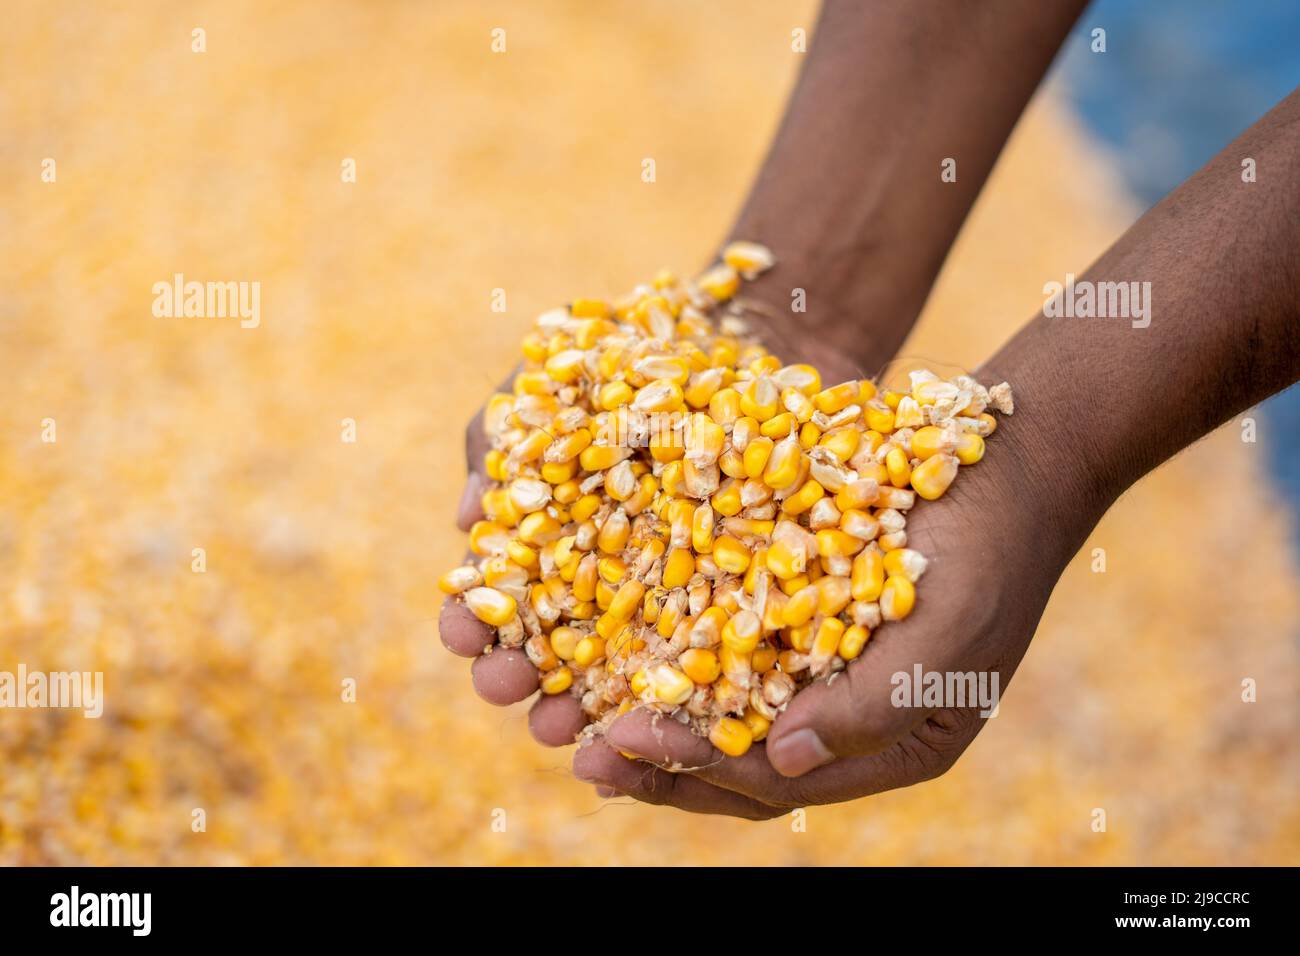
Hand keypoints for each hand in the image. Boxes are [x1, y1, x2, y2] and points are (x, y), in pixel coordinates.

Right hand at [437, 279, 892, 754]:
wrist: (754, 335)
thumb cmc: (643, 354)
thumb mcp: (562, 376)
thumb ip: (505, 438)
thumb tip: (466, 520)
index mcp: (555, 535)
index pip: (501, 590)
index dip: (474, 617)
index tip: (460, 632)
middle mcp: (607, 578)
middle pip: (551, 645)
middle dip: (519, 674)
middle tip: (507, 688)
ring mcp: (672, 595)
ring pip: (619, 670)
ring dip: (584, 708)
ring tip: (567, 730)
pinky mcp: (738, 603)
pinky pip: (708, 660)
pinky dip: (678, 699)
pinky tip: (660, 723)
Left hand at [571, 394, 1084, 816]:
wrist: (1005, 464)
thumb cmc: (992, 551)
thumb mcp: (948, 632)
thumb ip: (875, 702)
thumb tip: (786, 760)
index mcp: (886, 745)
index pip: (777, 778)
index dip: (696, 765)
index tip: (622, 741)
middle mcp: (839, 716)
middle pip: (733, 761)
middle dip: (657, 765)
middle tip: (581, 756)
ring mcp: (812, 664)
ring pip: (716, 707)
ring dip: (648, 715)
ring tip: (569, 716)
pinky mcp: (790, 608)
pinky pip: (719, 638)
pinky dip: (666, 644)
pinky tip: (607, 634)